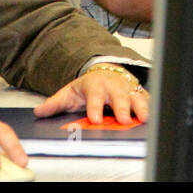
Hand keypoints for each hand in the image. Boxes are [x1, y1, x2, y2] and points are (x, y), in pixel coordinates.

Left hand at [34, 66, 148, 124]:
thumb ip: (54, 103)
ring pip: (135, 97)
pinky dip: (151, 107)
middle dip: (121, 107)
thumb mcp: (68, 93)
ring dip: (140, 107)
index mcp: (94, 85)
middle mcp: (113, 85)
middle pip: (118, 95)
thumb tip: (39, 112)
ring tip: (143, 119)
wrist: (103, 72)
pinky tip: (154, 117)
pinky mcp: (137, 94)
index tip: (95, 118)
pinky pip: (146, 100)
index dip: (95, 107)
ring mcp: (127, 89)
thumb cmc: (87, 87)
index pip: (95, 96)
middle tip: (122, 120)